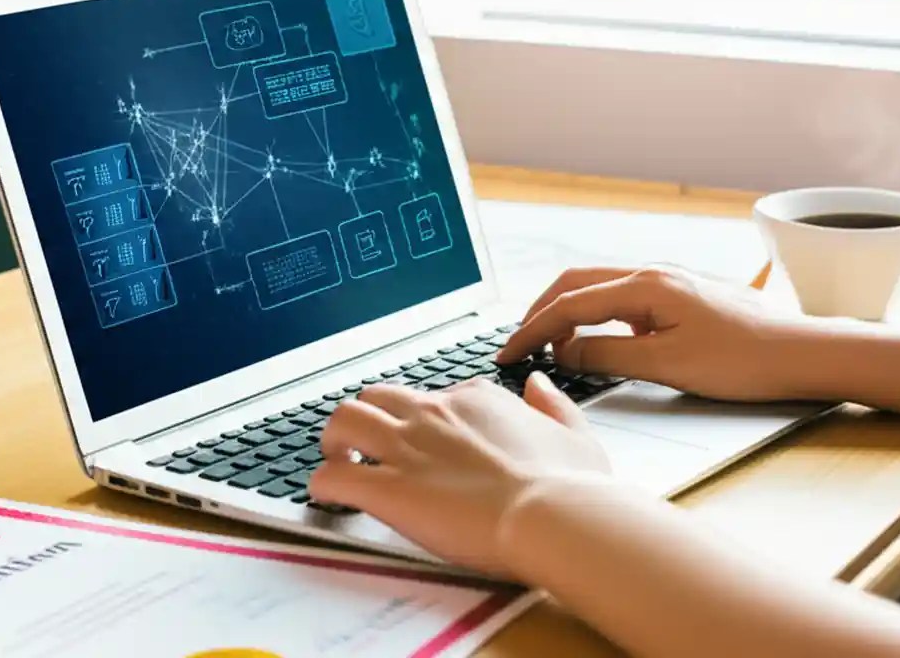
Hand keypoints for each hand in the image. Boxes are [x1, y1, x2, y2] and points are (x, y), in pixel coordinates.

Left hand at [310, 375, 609, 575]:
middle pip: (376, 396)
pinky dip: (323, 485)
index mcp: (476, 400)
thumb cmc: (569, 487)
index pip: (435, 394)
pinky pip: (333, 477)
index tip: (427, 440)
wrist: (552, 516)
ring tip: (338, 461)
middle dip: (365, 417)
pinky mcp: (388, 489)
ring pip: (343, 420)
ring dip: (333, 440)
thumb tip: (539, 385)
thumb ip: (553, 405)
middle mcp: (435, 414)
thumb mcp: (576, 434)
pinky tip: (329, 497)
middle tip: (365, 445)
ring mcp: (407, 448)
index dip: (426, 417)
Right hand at [499, 266, 816, 401]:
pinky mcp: (678, 297)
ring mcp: (666, 283)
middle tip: (518, 345)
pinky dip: (593, 317)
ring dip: (566, 313)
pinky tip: (592, 341)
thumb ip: (608, 357)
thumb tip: (564, 354)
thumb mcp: (666, 365)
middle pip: (576, 284)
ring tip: (546, 344)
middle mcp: (652, 274)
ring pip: (598, 289)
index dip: (532, 331)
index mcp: (645, 286)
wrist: (801, 353)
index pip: (570, 305)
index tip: (507, 354)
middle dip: (540, 313)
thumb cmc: (743, 360)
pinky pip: (620, 300)